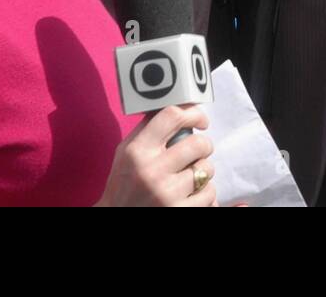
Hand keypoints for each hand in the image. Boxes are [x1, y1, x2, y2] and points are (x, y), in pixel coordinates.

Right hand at [97, 105, 216, 206]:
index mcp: (137, 151)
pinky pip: (209, 194)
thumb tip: (176, 106)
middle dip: (204, 146)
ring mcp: (166, 194)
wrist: (115, 219)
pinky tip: (191, 195)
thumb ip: (148, 129)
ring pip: (207, 170)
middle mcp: (151, 171)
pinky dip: (205, 194)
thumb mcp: (126, 153)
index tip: (201, 121)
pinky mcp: (179, 211)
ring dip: (203, 172)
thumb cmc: (123, 184)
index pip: (172, 116)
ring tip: (190, 177)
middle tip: (199, 152)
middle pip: (198, 144)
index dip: (193, 114)